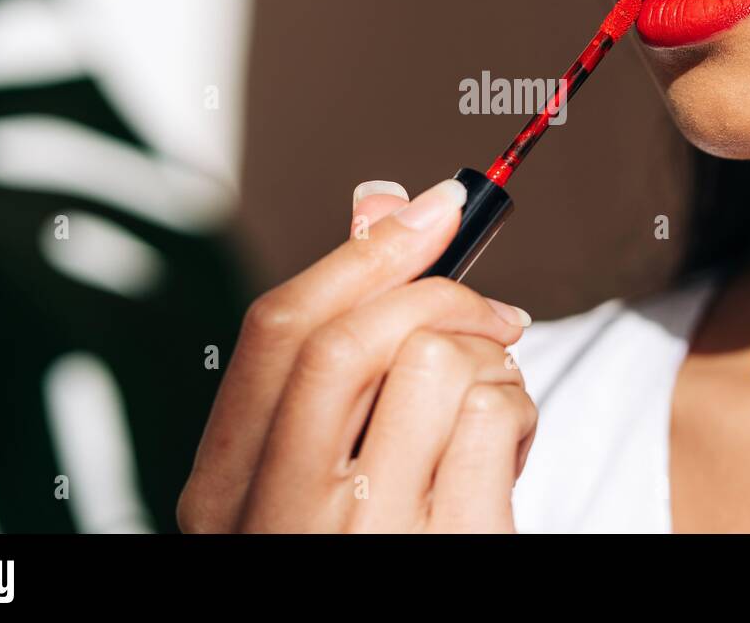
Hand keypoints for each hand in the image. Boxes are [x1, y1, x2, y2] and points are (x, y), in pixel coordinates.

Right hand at [177, 178, 536, 532]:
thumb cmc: (365, 547)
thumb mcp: (326, 460)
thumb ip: (342, 342)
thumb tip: (381, 200)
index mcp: (227, 490)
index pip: (277, 332)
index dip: (361, 250)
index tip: (430, 206)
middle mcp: (280, 516)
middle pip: (350, 337)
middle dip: (436, 288)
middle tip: (488, 305)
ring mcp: (367, 538)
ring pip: (436, 364)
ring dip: (489, 361)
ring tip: (490, 400)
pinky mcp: (452, 550)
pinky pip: (496, 414)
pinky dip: (522, 405)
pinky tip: (511, 445)